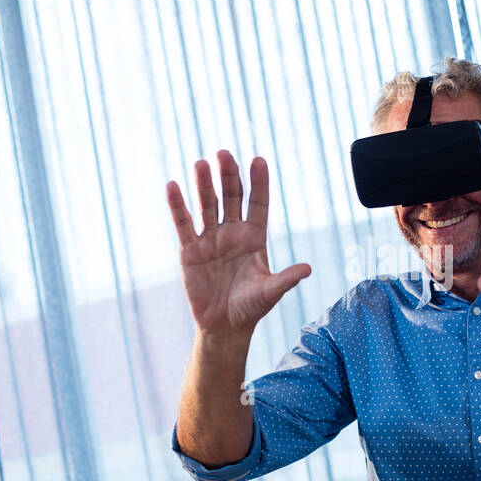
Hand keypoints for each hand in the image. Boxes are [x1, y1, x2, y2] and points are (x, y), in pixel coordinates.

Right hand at [167, 150, 309, 337]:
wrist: (224, 326)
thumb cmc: (250, 308)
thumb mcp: (270, 292)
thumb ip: (286, 279)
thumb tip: (307, 269)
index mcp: (254, 238)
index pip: (258, 203)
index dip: (259, 183)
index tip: (259, 160)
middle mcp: (233, 233)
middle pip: (231, 197)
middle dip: (229, 175)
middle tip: (225, 154)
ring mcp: (211, 239)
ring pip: (208, 205)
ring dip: (204, 184)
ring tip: (202, 163)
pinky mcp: (190, 250)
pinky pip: (184, 224)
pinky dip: (178, 206)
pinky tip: (173, 186)